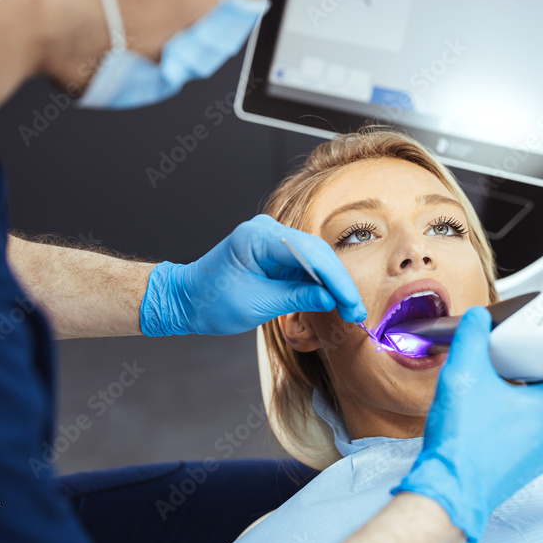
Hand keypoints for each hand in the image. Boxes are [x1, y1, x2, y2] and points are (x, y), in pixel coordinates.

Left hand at [140, 214, 366, 335]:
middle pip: (318, 252)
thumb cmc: (210, 301)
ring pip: (317, 259)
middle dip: (339, 283)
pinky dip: (321, 284)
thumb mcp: (256, 304)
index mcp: (257, 236)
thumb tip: (331, 299)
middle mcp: (267, 231)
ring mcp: (273, 240)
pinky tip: (335, 301)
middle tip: (356, 312)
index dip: (336, 280)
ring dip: (334, 285)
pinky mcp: (277, 254)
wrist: (186, 300)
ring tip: (351, 311)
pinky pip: (306, 266)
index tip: (351, 304)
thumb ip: (296, 298)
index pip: (310, 253)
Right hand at [392, 306, 542, 542]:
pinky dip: (529, 409)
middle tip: (531, 346)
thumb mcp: (463, 376)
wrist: (448, 494)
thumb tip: (479, 319)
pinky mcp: (532, 461)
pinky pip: (541, 426)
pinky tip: (504, 401)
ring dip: (538, 387)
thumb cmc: (462, 448)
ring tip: (512, 371)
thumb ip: (472, 338)